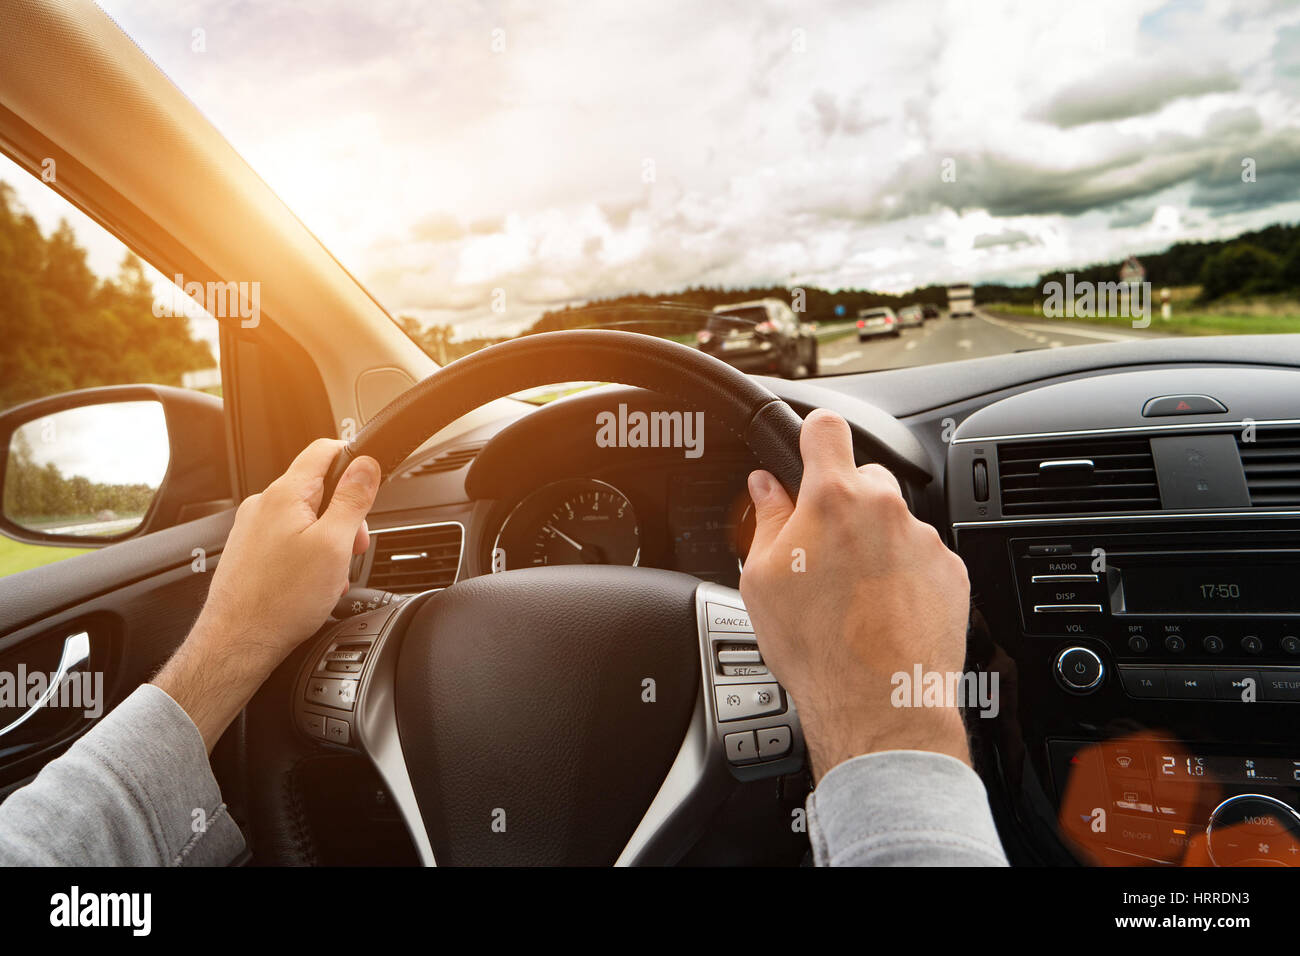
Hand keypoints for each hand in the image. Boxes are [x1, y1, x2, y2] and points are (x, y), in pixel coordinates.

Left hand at [153, 439, 380, 749]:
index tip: (368, 484)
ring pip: (305, 519)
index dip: (353, 460)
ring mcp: (252, 530)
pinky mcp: (248, 553)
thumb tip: (366, 464)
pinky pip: (288, 541)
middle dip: (344, 516)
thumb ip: (352, 500)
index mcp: (284, 495)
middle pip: (318, 489)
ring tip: (330, 576)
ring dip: (328, 542)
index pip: (324, 451)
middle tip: (352, 549)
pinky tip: (312, 585)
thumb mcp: (334, 545)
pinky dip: (307, 557)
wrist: (238, 643)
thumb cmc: (281, 601)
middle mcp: (262, 506)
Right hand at [739, 409, 970, 781]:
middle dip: (843, 504)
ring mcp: (924, 541)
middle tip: (822, 550)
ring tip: (853, 596)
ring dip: (876, 544)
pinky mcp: (951, 573)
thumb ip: (765, 520)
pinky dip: (904, 574)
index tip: (810, 446)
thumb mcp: (761, 579)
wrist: (877, 705)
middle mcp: (886, 509)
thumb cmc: (816, 648)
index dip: (813, 434)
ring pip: (894, 523)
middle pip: (864, 479)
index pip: (826, 428)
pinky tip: (882, 612)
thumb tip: (765, 489)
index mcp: (833, 499)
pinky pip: (922, 557)